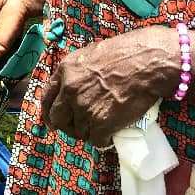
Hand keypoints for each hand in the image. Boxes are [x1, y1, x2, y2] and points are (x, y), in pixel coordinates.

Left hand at [41, 25, 180, 146]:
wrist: (146, 62)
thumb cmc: (124, 53)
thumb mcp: (90, 55)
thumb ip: (76, 73)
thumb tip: (73, 88)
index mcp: (65, 71)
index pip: (47, 97)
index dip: (48, 112)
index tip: (52, 121)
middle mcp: (70, 90)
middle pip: (58, 119)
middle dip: (67, 126)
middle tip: (79, 128)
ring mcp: (84, 108)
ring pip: (79, 131)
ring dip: (89, 131)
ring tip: (103, 124)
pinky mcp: (101, 124)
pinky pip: (97, 141)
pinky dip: (104, 139)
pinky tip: (111, 132)